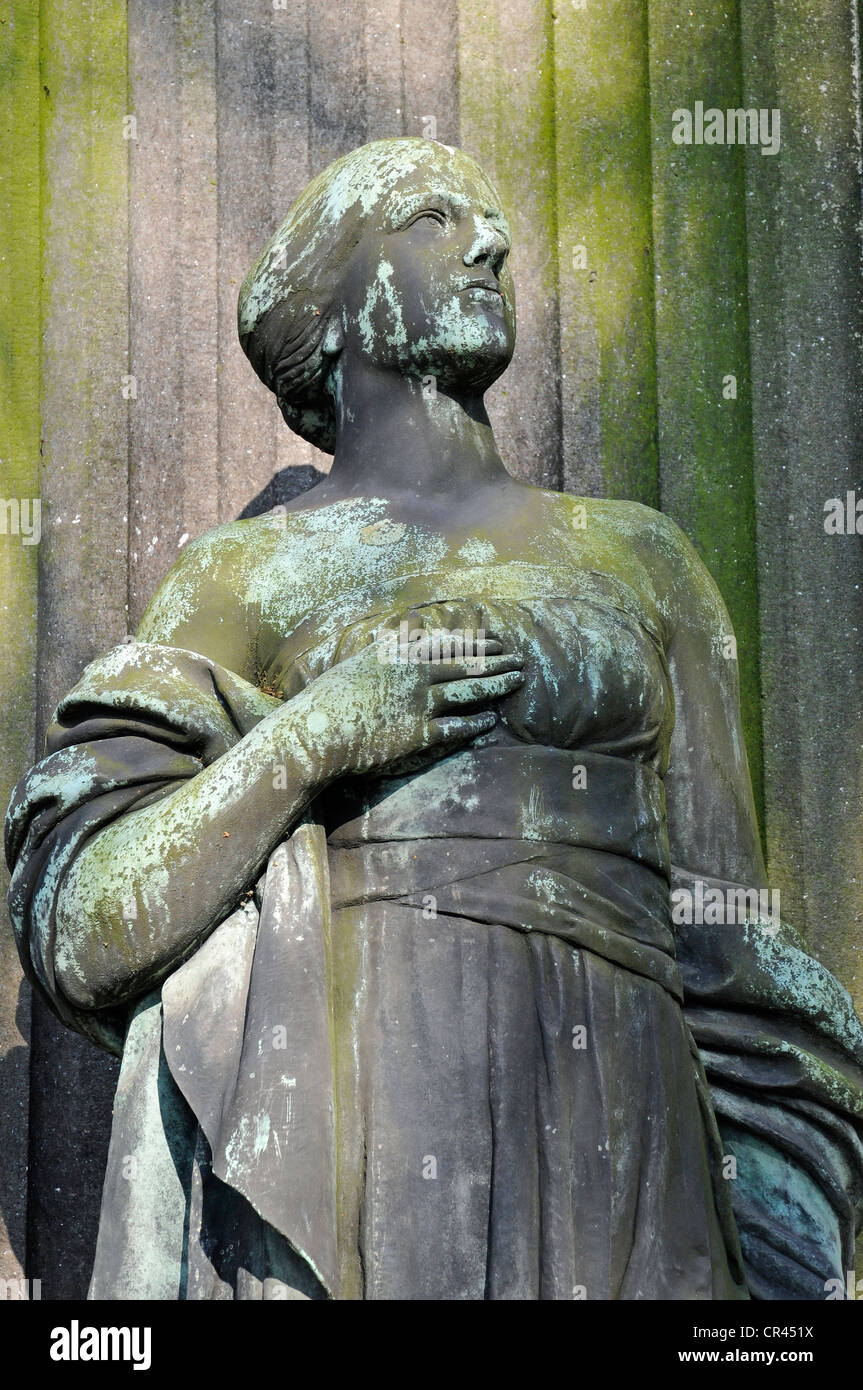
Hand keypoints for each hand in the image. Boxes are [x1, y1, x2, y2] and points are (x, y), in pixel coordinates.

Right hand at [283, 630, 523, 780]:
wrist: (315, 733)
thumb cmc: (330, 698)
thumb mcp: (358, 661)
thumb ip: (387, 644)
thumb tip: (405, 625)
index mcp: (399, 653)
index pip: (449, 642)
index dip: (478, 641)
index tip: (498, 640)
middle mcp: (414, 673)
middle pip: (467, 664)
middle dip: (498, 660)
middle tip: (521, 658)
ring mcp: (418, 703)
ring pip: (469, 691)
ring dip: (497, 685)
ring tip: (519, 680)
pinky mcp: (418, 734)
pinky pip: (456, 728)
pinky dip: (476, 723)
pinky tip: (492, 720)